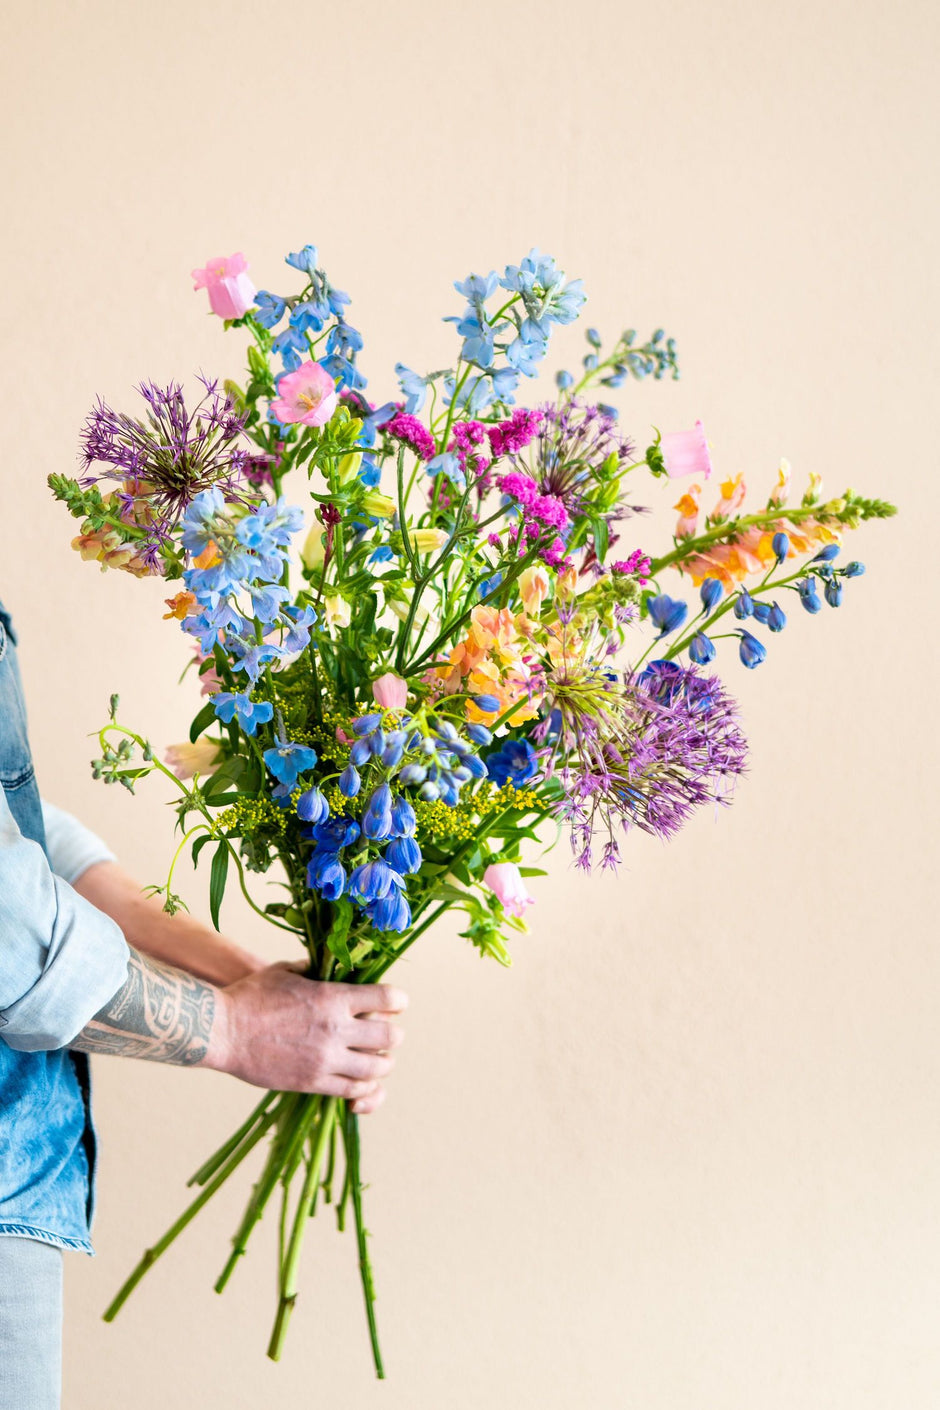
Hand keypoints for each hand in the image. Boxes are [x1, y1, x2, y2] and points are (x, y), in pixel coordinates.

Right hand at [204, 963, 406, 1114]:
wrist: (222, 1030)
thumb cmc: (250, 996)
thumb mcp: (284, 971)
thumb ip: (312, 970)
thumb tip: (324, 967)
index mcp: (332, 997)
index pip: (387, 998)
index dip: (397, 1000)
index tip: (395, 1003)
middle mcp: (336, 1028)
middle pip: (390, 1036)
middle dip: (393, 1035)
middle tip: (386, 1034)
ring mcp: (326, 1058)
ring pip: (377, 1068)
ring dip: (382, 1064)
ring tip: (376, 1061)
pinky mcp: (312, 1081)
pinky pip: (353, 1091)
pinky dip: (364, 1089)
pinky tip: (362, 1085)